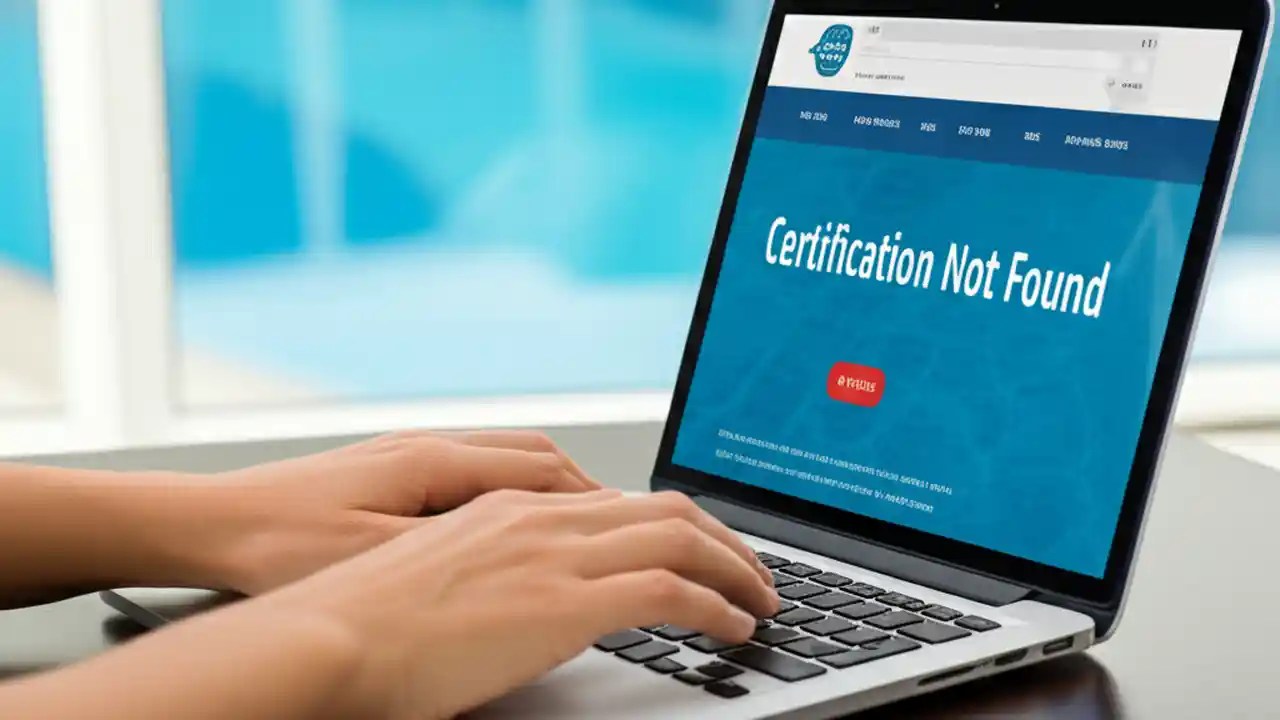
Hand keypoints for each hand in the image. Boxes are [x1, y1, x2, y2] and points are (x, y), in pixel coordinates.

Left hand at [213, 431, 602, 594]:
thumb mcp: (374, 557)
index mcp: (434, 463)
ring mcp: (411, 455)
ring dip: (555, 489)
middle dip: (590, 491)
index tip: (633, 527)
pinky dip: (515, 493)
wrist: (210, 522)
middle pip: (537, 457)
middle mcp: (430, 448)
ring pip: (510, 460)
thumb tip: (524, 552)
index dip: (596, 502)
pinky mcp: (393, 472)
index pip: (542, 473)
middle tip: (626, 526)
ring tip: (585, 525)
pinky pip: (478, 472)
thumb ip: (456, 550)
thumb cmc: (278, 544)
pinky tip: (514, 523)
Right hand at [258, 489, 778, 719]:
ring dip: (734, 566)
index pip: (616, 503)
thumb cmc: (361, 627)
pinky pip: (671, 589)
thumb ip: (489, 585)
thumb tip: (516, 615)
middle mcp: (540, 518)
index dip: (670, 524)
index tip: (696, 549)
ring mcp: (555, 554)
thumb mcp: (434, 587)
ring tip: (761, 597)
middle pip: (662, 508)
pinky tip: (736, 625)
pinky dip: (718, 603)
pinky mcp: (565, 600)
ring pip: (681, 536)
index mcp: (508, 510)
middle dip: (720, 537)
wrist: (326, 641)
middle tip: (749, 568)